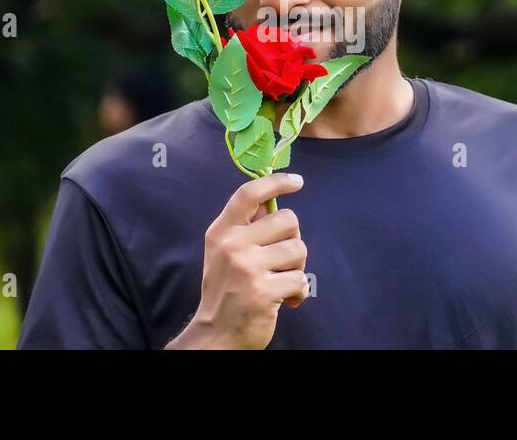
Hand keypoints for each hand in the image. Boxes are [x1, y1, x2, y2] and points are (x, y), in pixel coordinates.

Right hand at [166, 173, 308, 348]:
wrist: (215, 334)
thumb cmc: (226, 291)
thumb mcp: (223, 252)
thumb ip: (245, 227)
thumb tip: (273, 199)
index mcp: (222, 231)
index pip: (249, 194)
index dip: (276, 182)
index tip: (297, 182)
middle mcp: (232, 245)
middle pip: (288, 220)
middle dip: (293, 240)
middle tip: (281, 261)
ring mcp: (247, 267)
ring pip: (299, 249)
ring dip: (297, 268)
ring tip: (281, 281)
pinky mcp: (263, 290)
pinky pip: (301, 279)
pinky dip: (299, 291)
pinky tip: (286, 300)